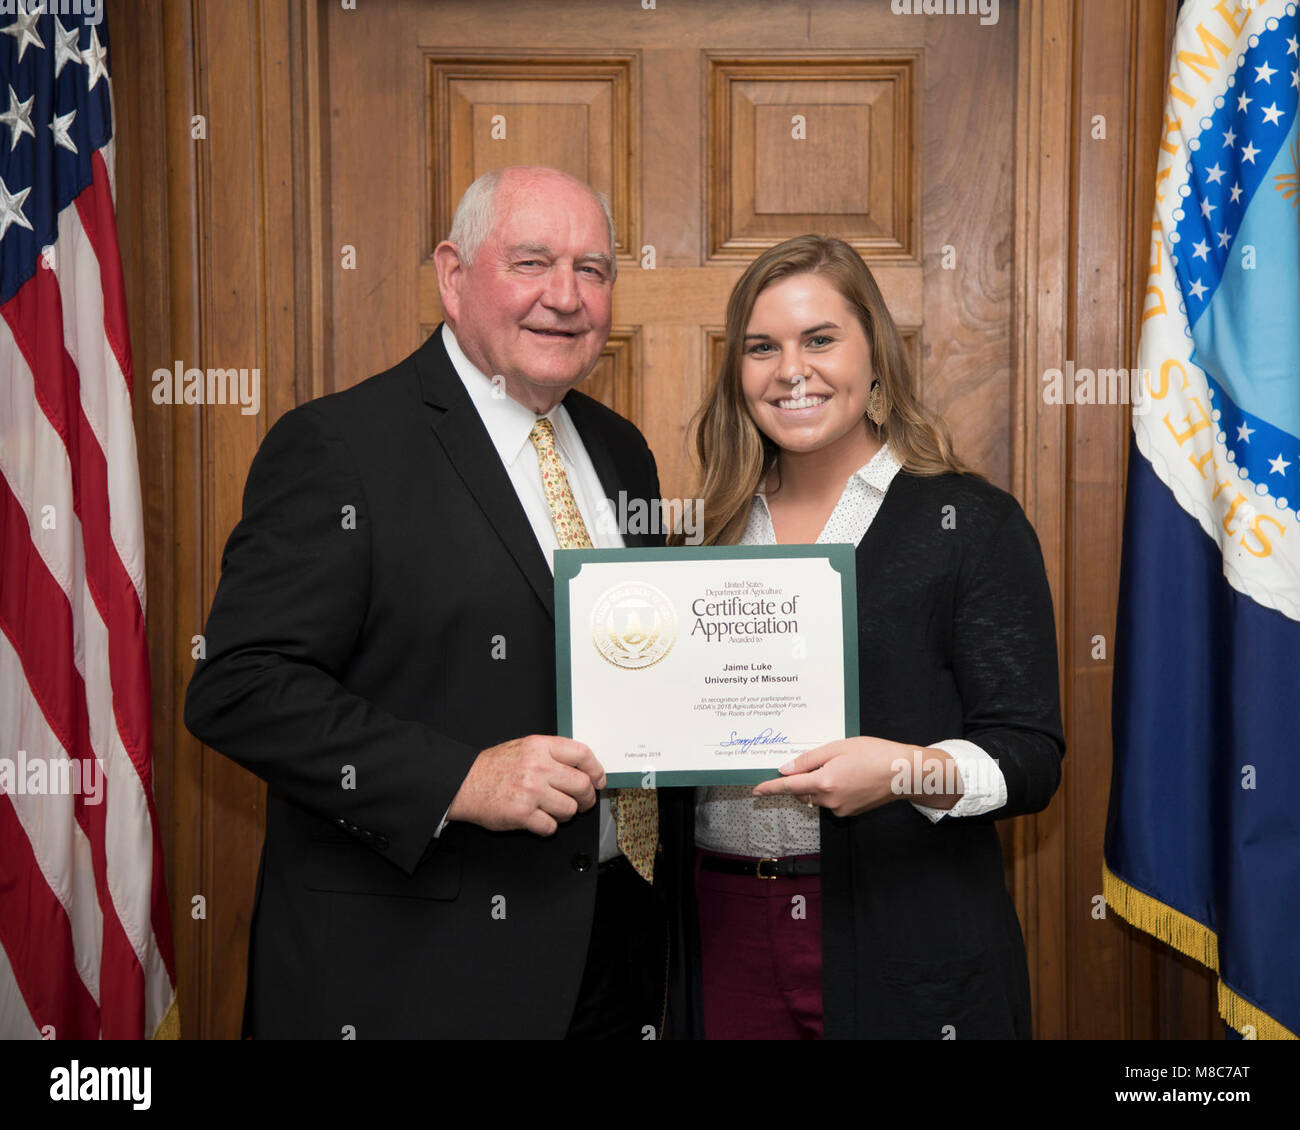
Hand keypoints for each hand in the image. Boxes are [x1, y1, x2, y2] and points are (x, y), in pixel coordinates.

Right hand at [446, 735, 605, 835]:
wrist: (463, 783)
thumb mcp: (524, 747)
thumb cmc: (493, 767)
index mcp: (540, 747)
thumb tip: (583, 767)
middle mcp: (537, 767)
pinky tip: (538, 819)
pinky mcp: (522, 814)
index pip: (582, 755)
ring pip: (570, 809)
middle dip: (587, 798)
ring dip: (565, 813)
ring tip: (554, 809)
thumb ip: (552, 753)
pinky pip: (551, 826)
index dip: (596, 770)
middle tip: (583, 802)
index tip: (599, 780)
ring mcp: (531, 791)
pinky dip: (547, 826)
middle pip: (582, 785)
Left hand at [752, 737, 908, 818]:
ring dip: (817, 784)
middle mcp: (830, 800)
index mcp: (824, 782)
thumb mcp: (838, 748)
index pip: (789, 787)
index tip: (756, 791)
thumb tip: (786, 770)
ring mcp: (840, 809)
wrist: (903, 773)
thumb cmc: (873, 754)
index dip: (771, 788)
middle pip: (802, 792)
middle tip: (819, 761)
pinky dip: (831, 790)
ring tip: (841, 766)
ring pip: (816, 797)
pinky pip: (830, 801)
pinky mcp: (849, 812)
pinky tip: (848, 777)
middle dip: (801, 779)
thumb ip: (809, 760)